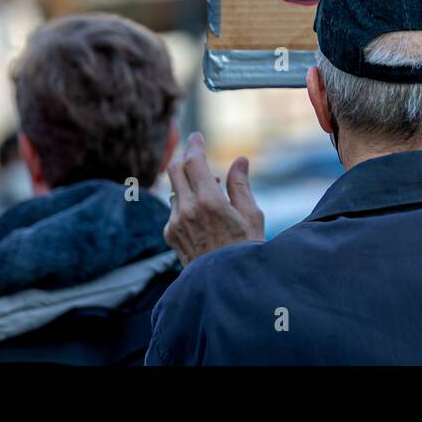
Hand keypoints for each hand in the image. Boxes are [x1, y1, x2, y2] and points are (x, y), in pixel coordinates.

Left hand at [164, 133, 264, 265]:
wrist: (225, 285)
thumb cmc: (246, 250)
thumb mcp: (251, 215)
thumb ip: (241, 185)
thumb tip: (240, 160)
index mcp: (209, 202)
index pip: (193, 162)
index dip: (194, 145)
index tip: (197, 136)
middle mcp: (187, 211)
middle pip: (175, 170)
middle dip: (184, 157)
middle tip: (195, 150)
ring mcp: (175, 224)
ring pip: (175, 189)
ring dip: (188, 182)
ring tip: (209, 187)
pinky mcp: (170, 235)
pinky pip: (174, 208)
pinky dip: (185, 201)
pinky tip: (202, 210)